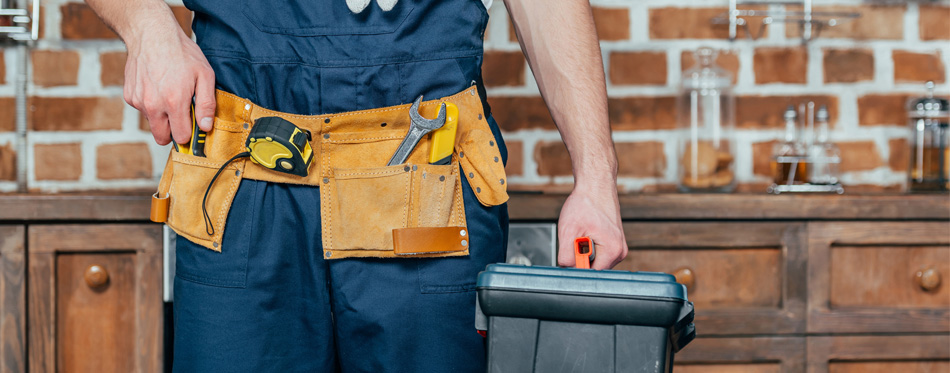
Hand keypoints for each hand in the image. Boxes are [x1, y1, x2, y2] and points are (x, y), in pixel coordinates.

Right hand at [124, 20, 214, 144]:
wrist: (151, 33)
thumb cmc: (181, 52)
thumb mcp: (204, 75)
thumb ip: (207, 104)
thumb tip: (206, 126)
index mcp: (174, 102)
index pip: (181, 137)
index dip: (190, 134)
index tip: (194, 127)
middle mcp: (153, 105)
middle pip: (162, 138)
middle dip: (174, 132)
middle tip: (182, 116)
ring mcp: (138, 101)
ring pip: (152, 123)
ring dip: (162, 116)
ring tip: (170, 94)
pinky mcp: (129, 95)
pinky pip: (143, 110)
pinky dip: (151, 104)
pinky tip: (157, 87)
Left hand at [556, 182, 626, 269]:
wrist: (595, 186)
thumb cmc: (585, 203)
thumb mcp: (569, 230)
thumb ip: (566, 255)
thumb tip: (565, 270)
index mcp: (613, 251)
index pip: (591, 275)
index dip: (576, 269)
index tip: (568, 258)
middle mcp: (620, 251)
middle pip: (594, 269)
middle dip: (580, 259)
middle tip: (574, 240)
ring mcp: (619, 247)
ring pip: (595, 262)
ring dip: (583, 252)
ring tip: (581, 233)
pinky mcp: (615, 243)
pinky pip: (598, 254)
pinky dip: (588, 247)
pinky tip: (585, 232)